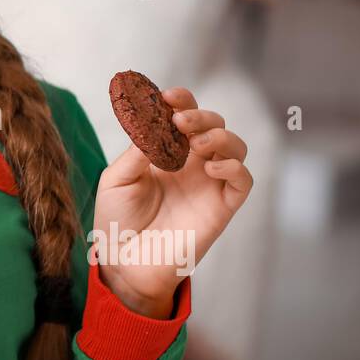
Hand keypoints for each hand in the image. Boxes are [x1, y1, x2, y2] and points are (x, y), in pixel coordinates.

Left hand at [92, 86, 253, 315]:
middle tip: (180, 121)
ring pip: (235, 147)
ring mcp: (208, 184)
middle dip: (200, 115)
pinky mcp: (221, 208)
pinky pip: (243, 181)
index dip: (182, 100)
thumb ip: (137, 151)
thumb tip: (155, 125)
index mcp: (165, 150)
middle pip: (213, 124)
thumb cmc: (116, 219)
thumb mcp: (117, 179)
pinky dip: (234, 168)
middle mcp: (191, 163)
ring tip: (196, 144)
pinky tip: (212, 168)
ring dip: (220, 136)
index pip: (183, 115)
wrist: (124, 263)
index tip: (167, 96)